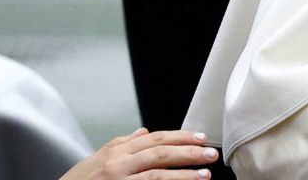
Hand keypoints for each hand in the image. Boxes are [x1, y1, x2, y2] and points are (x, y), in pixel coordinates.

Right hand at [60, 128, 214, 179]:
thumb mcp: (96, 160)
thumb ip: (121, 145)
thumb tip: (143, 131)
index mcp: (115, 153)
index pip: (155, 139)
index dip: (180, 137)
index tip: (201, 138)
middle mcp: (116, 166)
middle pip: (160, 154)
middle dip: (188, 152)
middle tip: (211, 154)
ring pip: (156, 176)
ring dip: (183, 175)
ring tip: (205, 175)